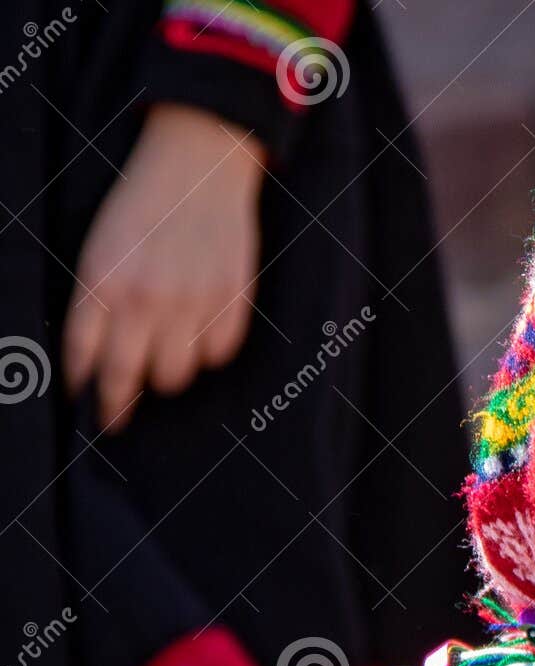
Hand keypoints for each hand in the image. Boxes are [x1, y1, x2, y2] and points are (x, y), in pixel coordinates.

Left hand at [63, 101, 266, 433]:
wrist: (197, 162)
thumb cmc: (143, 204)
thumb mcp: (100, 248)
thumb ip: (95, 304)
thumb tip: (93, 364)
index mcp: (104, 280)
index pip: (87, 358)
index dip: (87, 392)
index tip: (89, 410)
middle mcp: (146, 297)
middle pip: (128, 377)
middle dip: (119, 406)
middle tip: (117, 418)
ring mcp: (191, 301)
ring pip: (174, 376)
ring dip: (165, 376)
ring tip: (162, 362)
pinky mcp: (230, 301)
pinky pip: (216, 355)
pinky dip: (206, 353)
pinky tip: (198, 335)